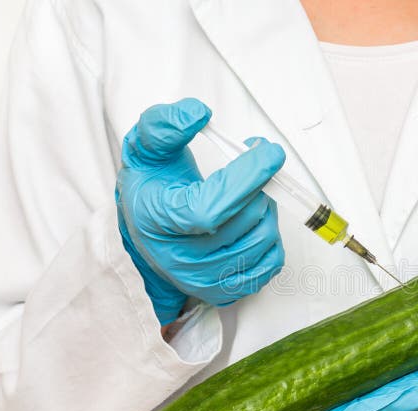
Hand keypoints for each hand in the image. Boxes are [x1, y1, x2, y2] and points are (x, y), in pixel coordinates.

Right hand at [115, 98, 285, 324]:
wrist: (147, 230)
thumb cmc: (151, 186)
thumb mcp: (145, 148)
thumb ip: (164, 125)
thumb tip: (197, 113)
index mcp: (156, 221)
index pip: (210, 208)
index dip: (246, 179)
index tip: (269, 152)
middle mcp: (178, 258)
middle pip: (244, 222)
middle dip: (259, 186)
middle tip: (254, 168)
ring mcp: (204, 279)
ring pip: (262, 240)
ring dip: (267, 208)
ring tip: (250, 194)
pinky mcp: (227, 290)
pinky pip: (271, 263)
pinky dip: (272, 236)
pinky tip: (253, 220)